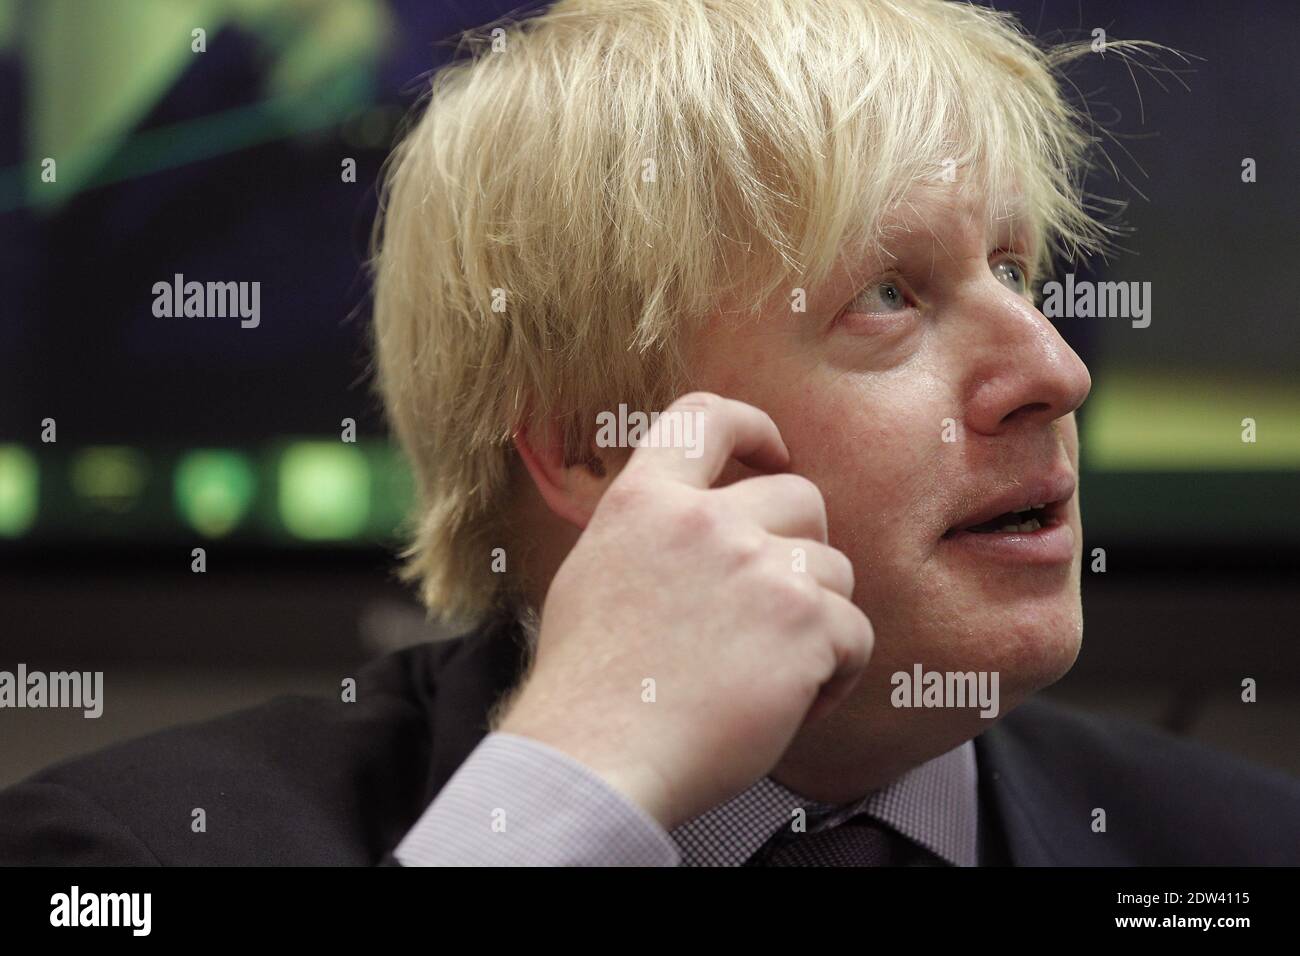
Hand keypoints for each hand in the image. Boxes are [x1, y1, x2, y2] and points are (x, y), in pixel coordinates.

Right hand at [498, 392, 873, 829]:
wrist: (598, 757)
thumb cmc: (589, 688)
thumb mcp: (595, 574)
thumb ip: (651, 532)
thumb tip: (695, 521)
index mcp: (644, 500)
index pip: (708, 416)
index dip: (754, 429)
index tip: (773, 454)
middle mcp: (704, 520)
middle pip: (799, 496)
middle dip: (800, 547)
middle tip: (776, 603)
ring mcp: (759, 567)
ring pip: (834, 568)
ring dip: (818, 619)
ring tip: (774, 672)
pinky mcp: (805, 623)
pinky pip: (855, 633)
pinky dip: (838, 672)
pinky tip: (793, 703)